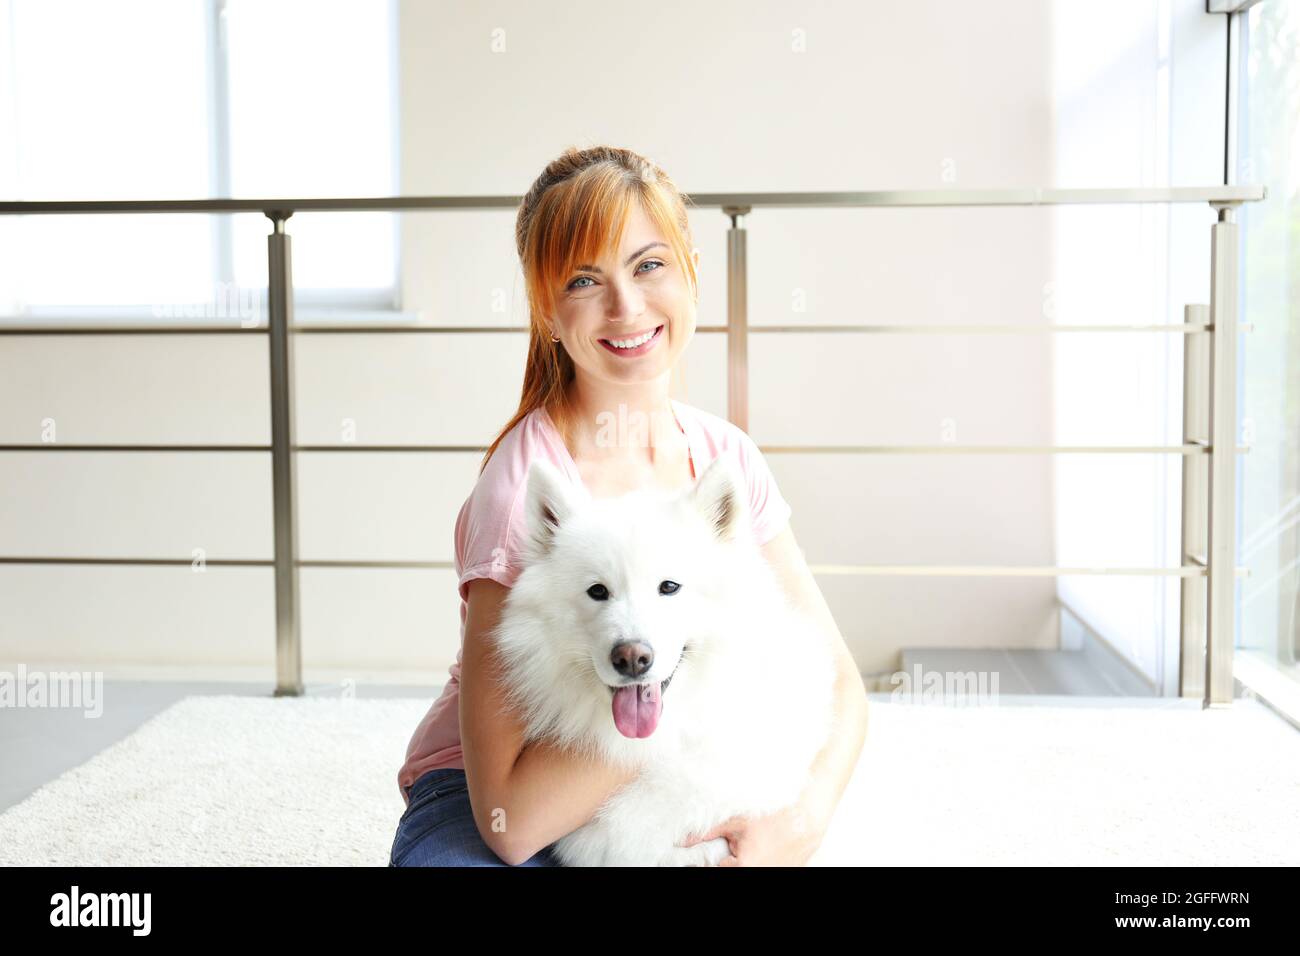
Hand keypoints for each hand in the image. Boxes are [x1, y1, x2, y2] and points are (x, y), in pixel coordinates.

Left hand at [677, 795, 829, 865]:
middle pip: (731, 870)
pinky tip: (767, 848)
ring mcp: (772, 875)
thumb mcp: (736, 822)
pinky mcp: (782, 873)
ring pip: (747, 869)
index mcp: (743, 868)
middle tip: (741, 843)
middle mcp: (758, 875)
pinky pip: (764, 867)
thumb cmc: (774, 818)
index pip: (715, 869)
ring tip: (757, 844)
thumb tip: (682, 842)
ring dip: (745, 860)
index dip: (713, 859)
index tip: (717, 850)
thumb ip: (706, 833)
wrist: (807, 818)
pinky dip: (762, 860)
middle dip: (730, 859)